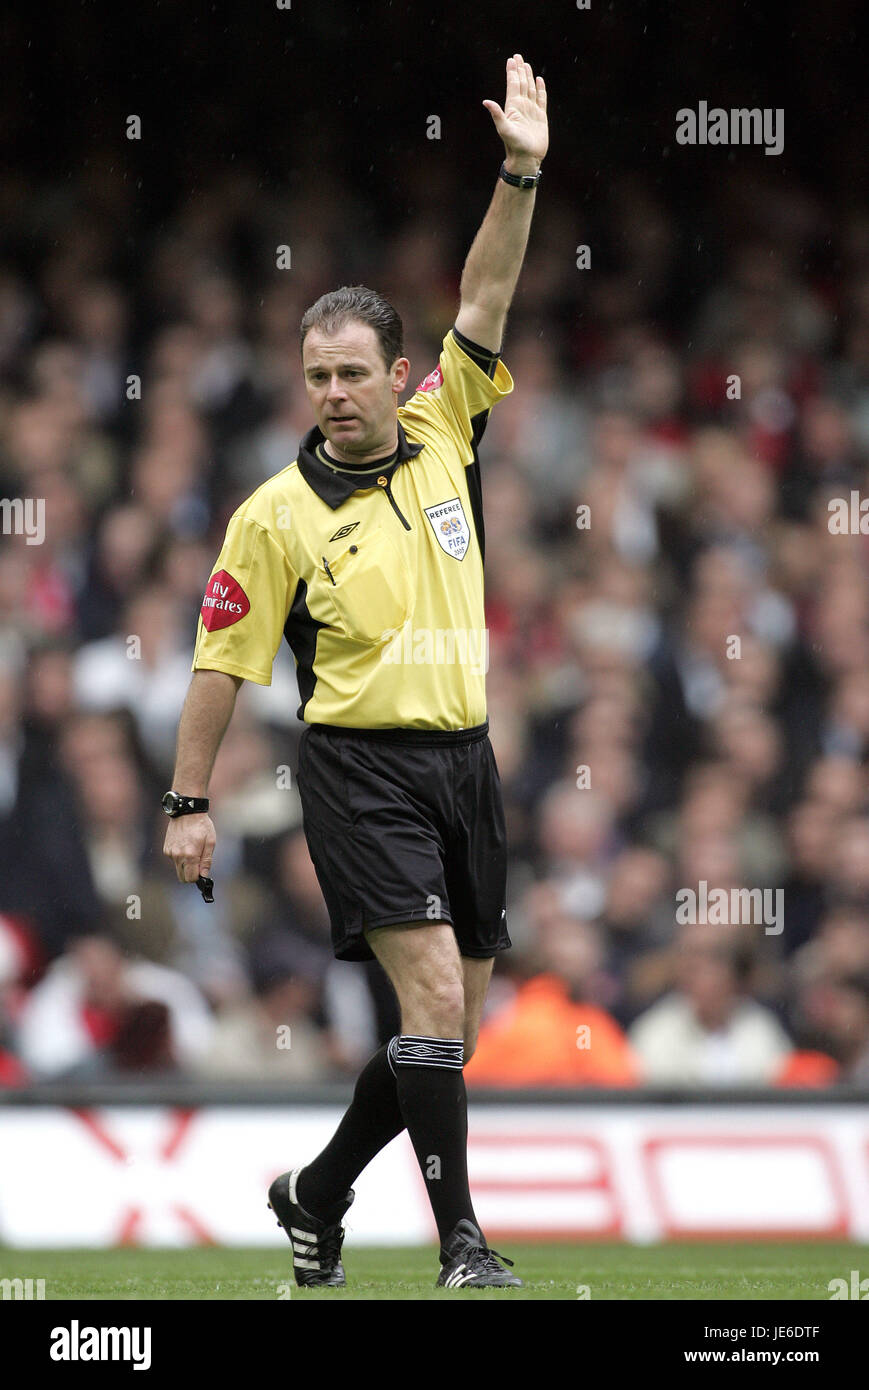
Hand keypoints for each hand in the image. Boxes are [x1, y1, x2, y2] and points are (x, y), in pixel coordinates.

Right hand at [163, 812, 215, 884]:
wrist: (186, 812)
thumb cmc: (201, 826)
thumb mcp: (210, 842)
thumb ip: (207, 860)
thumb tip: (204, 875)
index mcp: (190, 855)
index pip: (191, 878)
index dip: (198, 878)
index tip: (201, 872)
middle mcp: (178, 856)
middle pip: (182, 877)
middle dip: (190, 875)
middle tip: (198, 865)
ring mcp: (170, 853)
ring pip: (178, 868)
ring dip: (185, 865)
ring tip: (192, 850)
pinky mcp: (166, 849)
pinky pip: (174, 860)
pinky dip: (179, 857)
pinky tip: (185, 846)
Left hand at [482, 53, 547, 173]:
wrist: (527, 159)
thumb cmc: (514, 146)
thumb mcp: (504, 129)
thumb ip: (497, 114)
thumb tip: (485, 101)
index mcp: (513, 107)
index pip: (513, 84)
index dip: (512, 72)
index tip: (511, 59)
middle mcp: (521, 106)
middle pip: (521, 83)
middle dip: (519, 69)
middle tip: (517, 56)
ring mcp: (531, 110)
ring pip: (530, 88)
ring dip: (528, 76)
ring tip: (526, 65)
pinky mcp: (540, 116)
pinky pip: (541, 99)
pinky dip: (540, 89)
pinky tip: (539, 81)